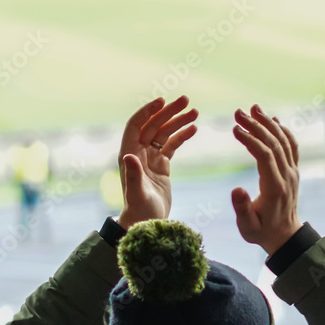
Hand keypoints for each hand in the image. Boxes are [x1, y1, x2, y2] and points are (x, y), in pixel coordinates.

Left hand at [117, 96, 198, 228]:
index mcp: (129, 154)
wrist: (147, 223)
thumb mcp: (138, 194)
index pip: (136, 125)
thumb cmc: (140, 211)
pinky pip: (172, 145)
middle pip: (154, 125)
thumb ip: (133, 176)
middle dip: (169, 112)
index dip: (148, 112)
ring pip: (165, 133)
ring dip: (178, 121)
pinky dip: (182, 136)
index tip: (163, 101)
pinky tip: (194, 128)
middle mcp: (138, 153)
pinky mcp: (162, 165)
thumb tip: (129, 156)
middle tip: (187, 100)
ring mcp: (150, 158)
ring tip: (195, 112)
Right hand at [231, 105, 301, 254]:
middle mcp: (287, 176)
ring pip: (284, 141)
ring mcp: (293, 172)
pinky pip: (291, 146)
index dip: (251, 140)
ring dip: (268, 123)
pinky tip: (272, 120)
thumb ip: (242, 208)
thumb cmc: (261, 232)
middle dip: (256, 125)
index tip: (235, 129)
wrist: (285, 236)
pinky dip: (283, 130)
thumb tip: (235, 189)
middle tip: (238, 112)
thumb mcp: (247, 227)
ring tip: (253, 108)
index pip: (265, 157)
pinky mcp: (294, 171)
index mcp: (275, 188)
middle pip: (274, 144)